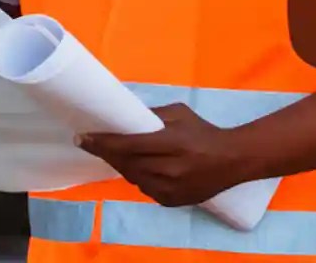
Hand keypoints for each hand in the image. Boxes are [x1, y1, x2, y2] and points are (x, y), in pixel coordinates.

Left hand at [77, 103, 252, 207]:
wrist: (233, 160)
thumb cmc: (203, 132)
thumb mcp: (178, 114)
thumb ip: (151, 116)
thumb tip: (123, 117)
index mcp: (173, 143)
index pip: (128, 146)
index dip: (103, 143)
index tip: (83, 138)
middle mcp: (170, 169)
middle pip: (126, 163)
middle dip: (106, 153)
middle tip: (90, 142)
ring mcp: (171, 189)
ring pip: (132, 178)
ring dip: (119, 165)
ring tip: (110, 153)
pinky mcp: (172, 202)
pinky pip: (144, 188)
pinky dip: (136, 176)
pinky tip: (133, 166)